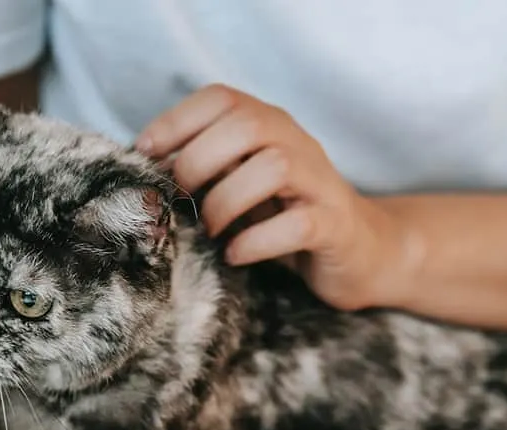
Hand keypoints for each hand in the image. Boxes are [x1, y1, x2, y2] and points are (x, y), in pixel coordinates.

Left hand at [136, 84, 412, 310]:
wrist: (361, 252)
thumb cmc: (286, 216)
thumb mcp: (240, 184)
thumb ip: (205, 169)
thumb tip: (145, 169)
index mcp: (269, 126)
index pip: (221, 98)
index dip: (176, 121)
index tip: (147, 155)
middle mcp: (297, 143)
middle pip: (246, 126)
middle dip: (198, 163)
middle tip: (182, 201)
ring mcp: (320, 183)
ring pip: (274, 168)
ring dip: (227, 202)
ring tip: (212, 231)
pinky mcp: (334, 225)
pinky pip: (297, 224)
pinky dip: (256, 241)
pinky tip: (236, 255)